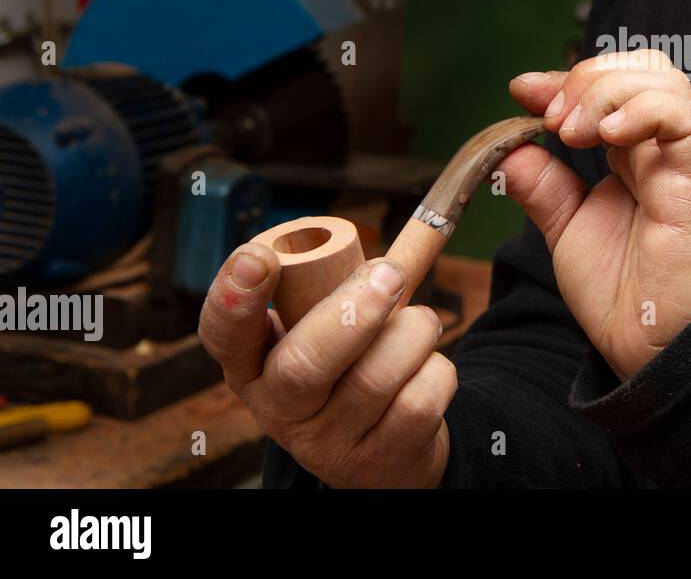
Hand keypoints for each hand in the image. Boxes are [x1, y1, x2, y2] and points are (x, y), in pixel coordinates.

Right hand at [198, 244, 455, 487]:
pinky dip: (436, 368)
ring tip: (421, 323)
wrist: (386, 451)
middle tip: (389, 274)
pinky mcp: (378, 462)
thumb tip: (384, 261)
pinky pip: (419, 400)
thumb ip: (333, 292)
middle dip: (353, 311)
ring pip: (377, 376)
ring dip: (414, 332)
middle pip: (305, 365)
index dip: (234, 297)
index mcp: (254, 367)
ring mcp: (327, 444)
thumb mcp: (324, 333)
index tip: (259, 257)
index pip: (225, 336)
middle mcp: (280, 411)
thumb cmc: (352, 368)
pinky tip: (426, 368)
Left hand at [503, 50, 690, 380]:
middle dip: (589, 76)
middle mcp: (666, 148)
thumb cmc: (622, 293)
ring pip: (665, 82)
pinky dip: (644, 112)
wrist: (650, 347)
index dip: (566, 77)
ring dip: (608, 91)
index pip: (613, 82)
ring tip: (573, 130)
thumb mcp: (566, 228)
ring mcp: (686, 162)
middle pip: (644, 67)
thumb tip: (509, 148)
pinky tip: (608, 134)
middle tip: (554, 118)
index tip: (522, 90)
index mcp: (637, 152)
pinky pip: (688, 123)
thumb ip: (542, 185)